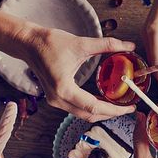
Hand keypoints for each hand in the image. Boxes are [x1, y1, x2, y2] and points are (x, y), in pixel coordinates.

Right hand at [14, 26, 134, 122]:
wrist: (29, 43)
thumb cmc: (50, 43)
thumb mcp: (81, 43)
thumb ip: (107, 45)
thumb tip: (129, 46)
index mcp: (64, 89)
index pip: (94, 107)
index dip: (114, 109)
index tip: (129, 108)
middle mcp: (58, 99)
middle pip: (89, 115)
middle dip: (110, 113)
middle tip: (128, 107)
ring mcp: (55, 100)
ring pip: (82, 114)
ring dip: (101, 111)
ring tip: (118, 104)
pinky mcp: (55, 98)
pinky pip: (76, 108)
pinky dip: (91, 107)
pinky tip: (103, 99)